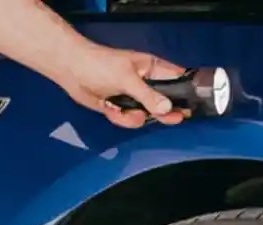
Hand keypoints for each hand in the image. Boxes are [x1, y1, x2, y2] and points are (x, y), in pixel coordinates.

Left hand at [52, 42, 188, 128]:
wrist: (71, 71)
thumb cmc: (100, 66)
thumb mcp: (127, 79)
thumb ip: (148, 96)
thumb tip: (167, 109)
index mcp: (152, 69)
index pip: (177, 79)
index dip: (186, 92)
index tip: (191, 106)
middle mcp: (146, 84)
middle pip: (166, 103)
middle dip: (163, 113)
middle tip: (169, 120)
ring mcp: (134, 97)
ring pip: (147, 115)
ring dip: (135, 117)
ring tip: (123, 111)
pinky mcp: (121, 108)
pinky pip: (129, 120)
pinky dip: (120, 118)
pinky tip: (110, 110)